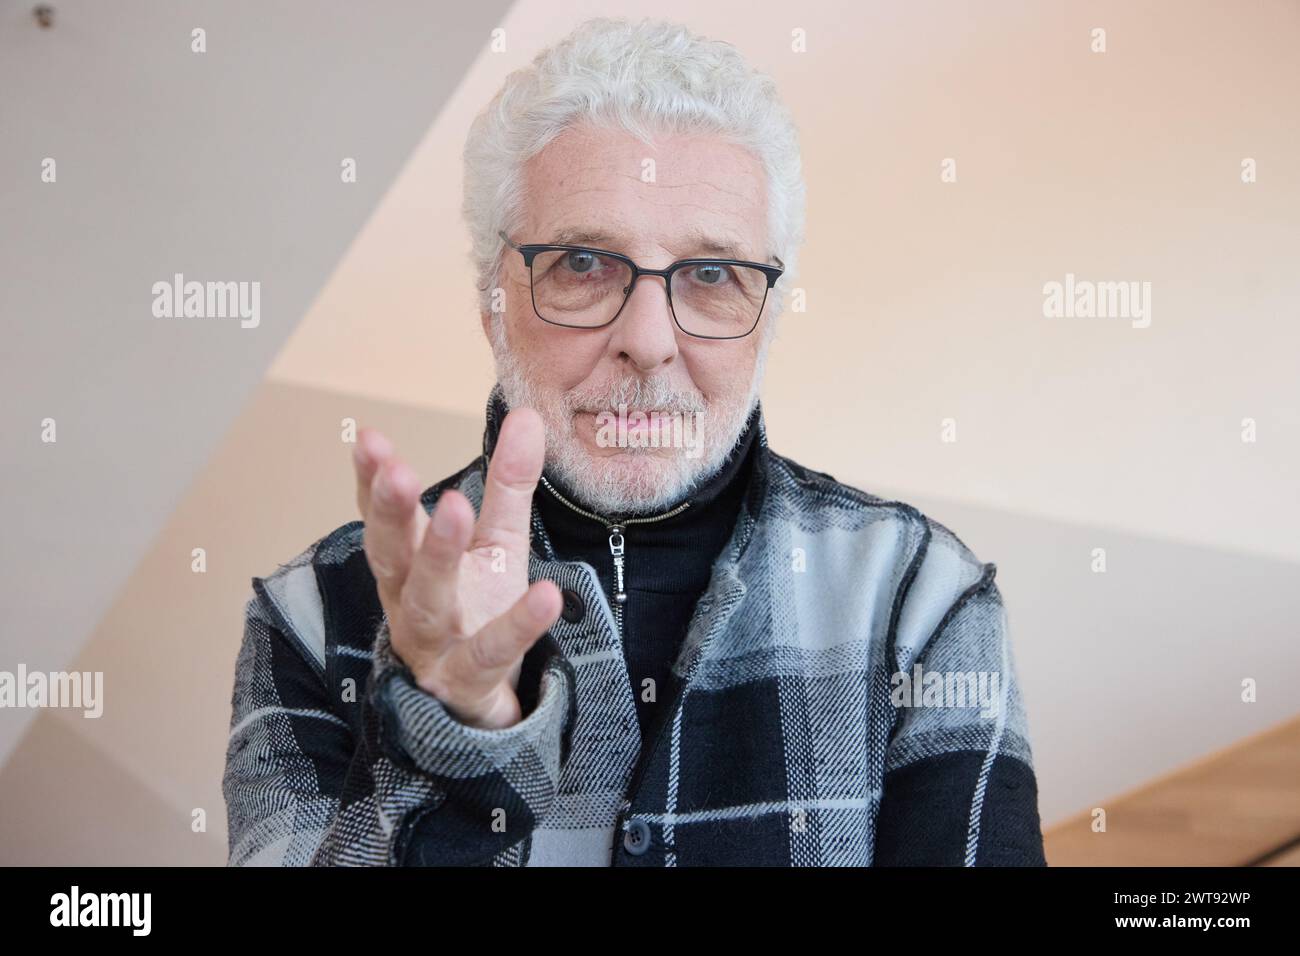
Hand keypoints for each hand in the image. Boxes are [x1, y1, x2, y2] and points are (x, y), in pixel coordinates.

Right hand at [351, 409, 561, 729]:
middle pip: (391, 555)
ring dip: (437, 554)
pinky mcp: (469, 679)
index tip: (368, 439)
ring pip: (428, 600)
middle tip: (397, 469)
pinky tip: (545, 595)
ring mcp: (435, 643)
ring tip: (455, 505)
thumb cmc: (478, 610)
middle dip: (390, 511)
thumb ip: (508, 483)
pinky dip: (517, 625)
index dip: (372, 481)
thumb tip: (526, 414)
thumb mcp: (498, 542)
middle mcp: (409, 601)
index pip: (385, 518)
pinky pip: (492, 651)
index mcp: (409, 563)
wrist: (477, 703)